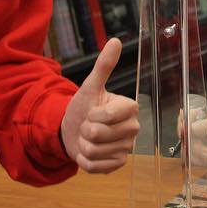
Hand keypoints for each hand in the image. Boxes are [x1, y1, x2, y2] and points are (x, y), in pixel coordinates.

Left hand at [60, 38, 140, 173]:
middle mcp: (133, 129)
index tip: (93, 111)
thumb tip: (115, 41)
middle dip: (86, 130)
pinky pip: (95, 166)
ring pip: (95, 151)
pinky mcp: (118, 164)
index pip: (109, 115)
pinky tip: (89, 151)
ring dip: (84, 145)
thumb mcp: (90, 86)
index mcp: (130, 108)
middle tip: (88, 125)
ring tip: (88, 138)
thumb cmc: (84, 107)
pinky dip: (85, 160)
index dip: (94, 114)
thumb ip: (104, 65)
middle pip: (100, 134)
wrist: (73, 131)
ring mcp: (127, 148)